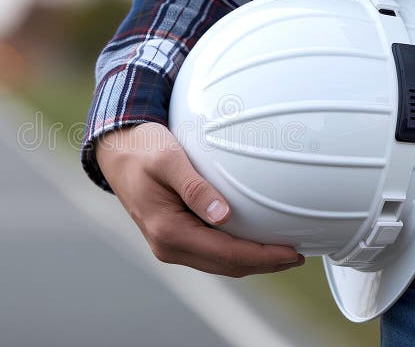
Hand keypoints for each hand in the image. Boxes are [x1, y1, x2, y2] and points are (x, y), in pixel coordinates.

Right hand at [96, 122, 303, 276]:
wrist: (116, 151)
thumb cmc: (142, 149)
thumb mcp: (168, 159)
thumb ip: (195, 187)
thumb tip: (223, 217)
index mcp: (168, 230)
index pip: (226, 254)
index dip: (263, 256)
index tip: (292, 252)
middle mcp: (167, 246)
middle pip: (226, 266)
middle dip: (264, 264)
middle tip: (298, 256)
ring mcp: (169, 245)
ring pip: (219, 264)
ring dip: (252, 261)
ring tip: (283, 253)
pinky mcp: (173, 238)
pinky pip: (211, 254)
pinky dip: (236, 253)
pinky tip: (254, 243)